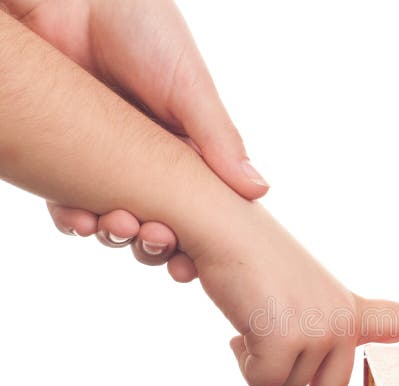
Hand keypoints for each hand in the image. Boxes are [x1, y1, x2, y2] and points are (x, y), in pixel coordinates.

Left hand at [3, 0, 266, 280]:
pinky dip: (74, 221)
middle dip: (156, 245)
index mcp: (187, 151)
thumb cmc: (142, 28)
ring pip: (113, 223)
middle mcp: (148, 162)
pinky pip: (67, 205)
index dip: (196, 243)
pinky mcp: (62, 155)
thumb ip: (221, 141)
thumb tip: (260, 191)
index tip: (191, 266)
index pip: (197, 210)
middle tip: (156, 240)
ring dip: (118, 236)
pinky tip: (81, 220)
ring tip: (120, 225)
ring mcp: (105, 162)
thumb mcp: (191, 88)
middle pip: (156, 225)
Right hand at [194, 204, 398, 385]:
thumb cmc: (251, 260)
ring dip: (260, 367)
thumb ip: (303, 338)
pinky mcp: (289, 337)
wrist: (222, 223)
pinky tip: (239, 329)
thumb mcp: (292, 300)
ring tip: (250, 325)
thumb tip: (282, 385)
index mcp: (347, 305)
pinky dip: (246, 365)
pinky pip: (264, 383)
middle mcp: (341, 319)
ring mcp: (319, 329)